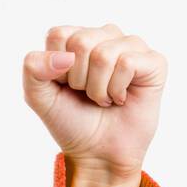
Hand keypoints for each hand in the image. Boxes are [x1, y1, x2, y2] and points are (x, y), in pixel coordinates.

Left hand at [22, 24, 165, 184]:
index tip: (64, 86)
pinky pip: (128, 62)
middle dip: (77, 79)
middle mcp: (105, 37)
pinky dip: (117, 89)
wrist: (96, 151)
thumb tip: (63, 56)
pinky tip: (120, 99)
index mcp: (76, 39)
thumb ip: (33, 70)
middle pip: (81, 41)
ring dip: (97, 88)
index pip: (58, 34)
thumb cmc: (70, 120)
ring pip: (104, 54)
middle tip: (86, 94)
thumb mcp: (39, 97)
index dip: (56, 68)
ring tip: (103, 98)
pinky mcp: (153, 62)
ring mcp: (131, 46)